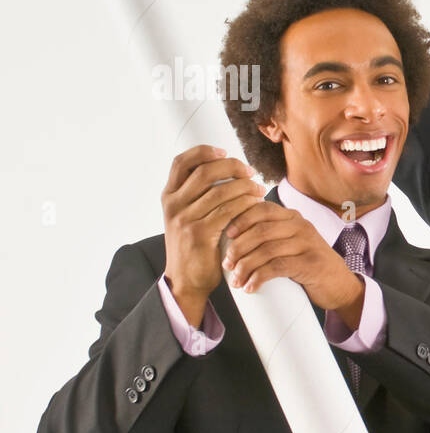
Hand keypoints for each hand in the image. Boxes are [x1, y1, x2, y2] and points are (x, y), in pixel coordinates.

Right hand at [162, 146, 265, 322]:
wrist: (185, 280)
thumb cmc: (194, 246)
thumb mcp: (186, 217)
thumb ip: (196, 196)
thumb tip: (226, 171)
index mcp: (168, 196)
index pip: (181, 161)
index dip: (204, 151)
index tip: (224, 151)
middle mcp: (173, 204)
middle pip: (205, 171)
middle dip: (232, 166)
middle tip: (250, 172)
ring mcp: (184, 219)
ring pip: (221, 190)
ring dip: (245, 186)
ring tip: (258, 188)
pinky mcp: (199, 234)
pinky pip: (228, 211)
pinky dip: (246, 203)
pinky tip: (256, 203)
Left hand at [222, 201, 364, 315]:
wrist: (340, 286)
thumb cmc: (309, 265)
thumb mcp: (293, 243)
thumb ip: (273, 235)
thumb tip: (233, 240)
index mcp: (294, 218)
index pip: (262, 209)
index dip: (241, 220)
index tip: (227, 236)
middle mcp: (302, 227)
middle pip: (260, 231)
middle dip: (238, 248)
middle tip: (226, 264)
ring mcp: (308, 244)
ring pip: (266, 250)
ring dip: (245, 267)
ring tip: (236, 280)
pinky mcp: (311, 264)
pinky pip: (277, 267)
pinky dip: (259, 277)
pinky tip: (251, 286)